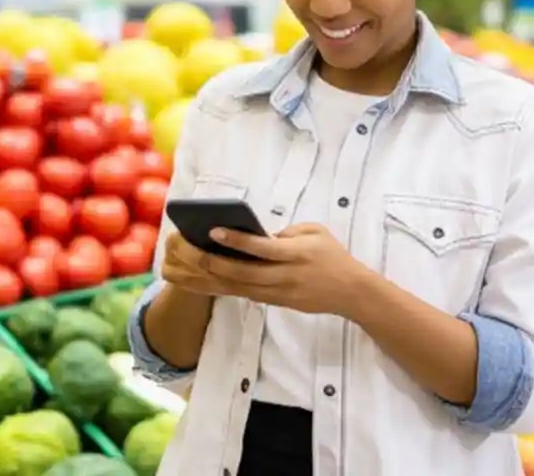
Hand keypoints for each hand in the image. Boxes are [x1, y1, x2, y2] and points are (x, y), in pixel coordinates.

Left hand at [162, 223, 369, 315]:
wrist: (351, 292)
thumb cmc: (333, 255)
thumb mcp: (315, 232)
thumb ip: (286, 232)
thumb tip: (255, 234)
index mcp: (296, 254)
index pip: (261, 248)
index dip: (236, 240)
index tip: (213, 230)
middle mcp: (284, 276)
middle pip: (241, 273)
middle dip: (211, 262)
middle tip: (187, 250)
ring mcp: (277, 293)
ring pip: (236, 288)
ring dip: (207, 279)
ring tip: (182, 267)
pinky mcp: (274, 303)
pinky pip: (242, 295)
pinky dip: (220, 287)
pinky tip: (199, 280)